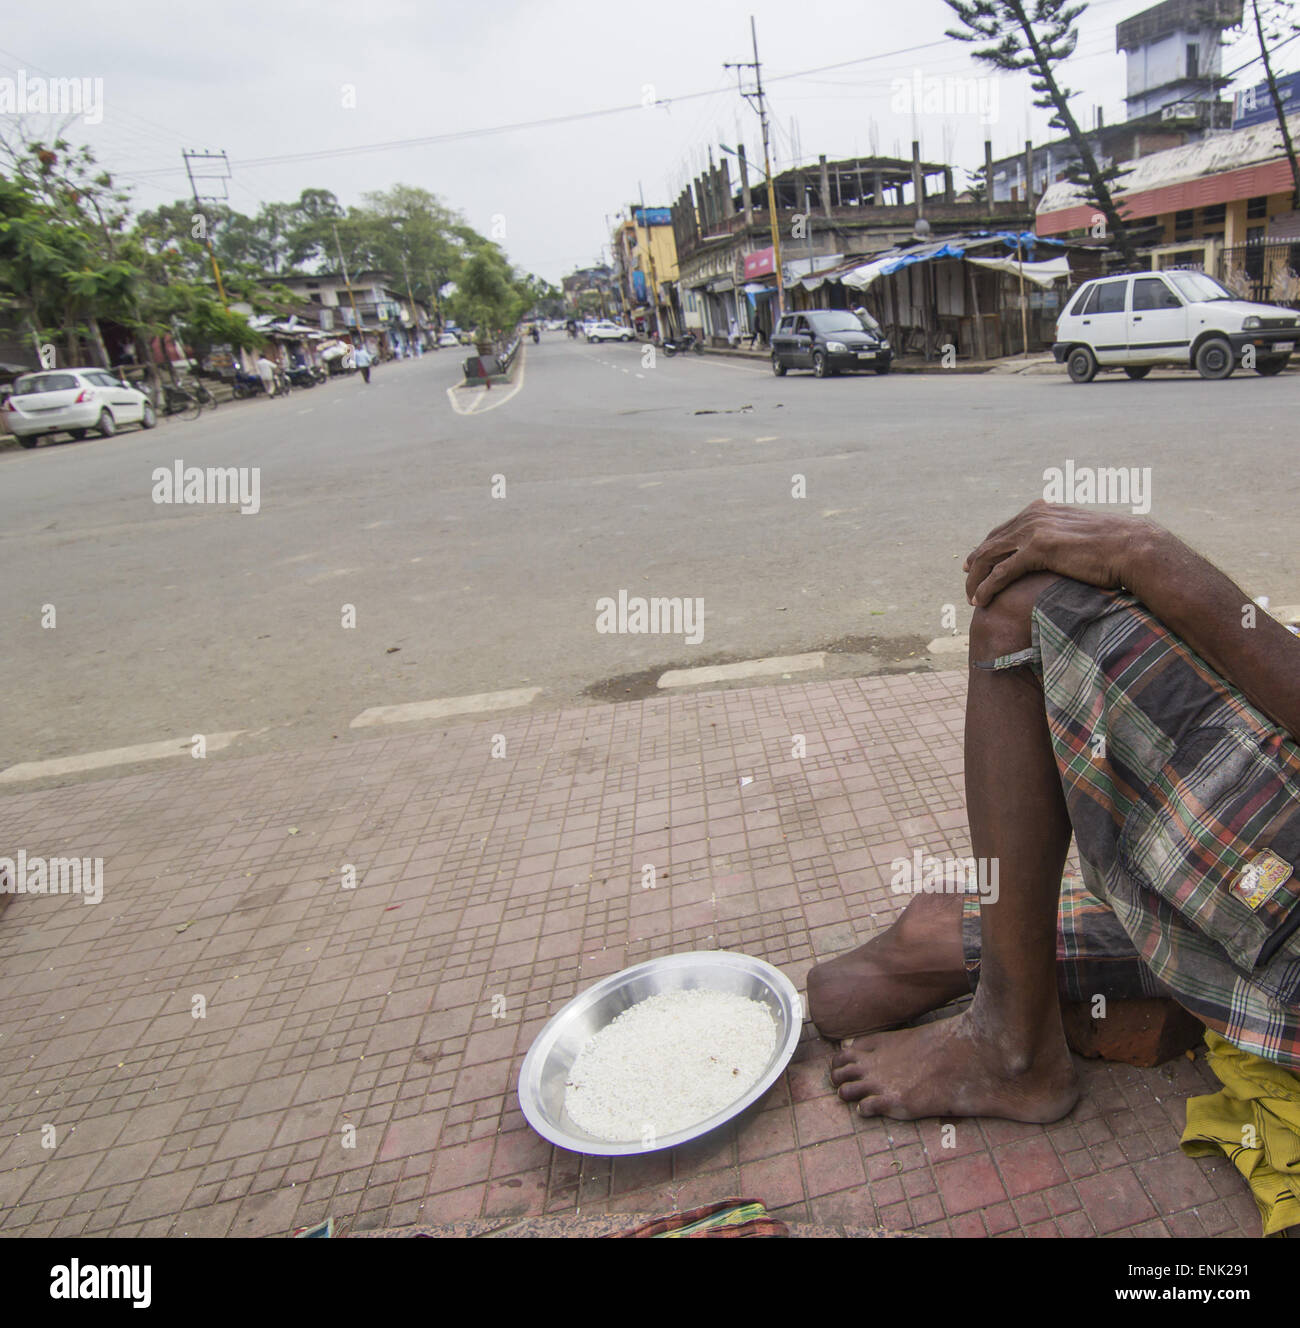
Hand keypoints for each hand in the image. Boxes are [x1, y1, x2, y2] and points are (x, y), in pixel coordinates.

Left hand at [963, 501, 1157, 606]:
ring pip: (989, 557)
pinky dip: (987, 588)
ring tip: (972, 598)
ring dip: (976, 579)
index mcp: (1043, 510)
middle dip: (975, 564)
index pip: (1003, 530)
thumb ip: (1065, 537)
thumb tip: (1063, 550)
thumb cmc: (1116, 547)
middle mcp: (1034, 515)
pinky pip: (1002, 572)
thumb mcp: (1083, 536)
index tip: (974, 564)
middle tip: (969, 584)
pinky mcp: (1039, 549)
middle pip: (991, 542)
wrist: (1134, 547)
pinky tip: (980, 601)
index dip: (986, 548)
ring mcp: (1035, 530)